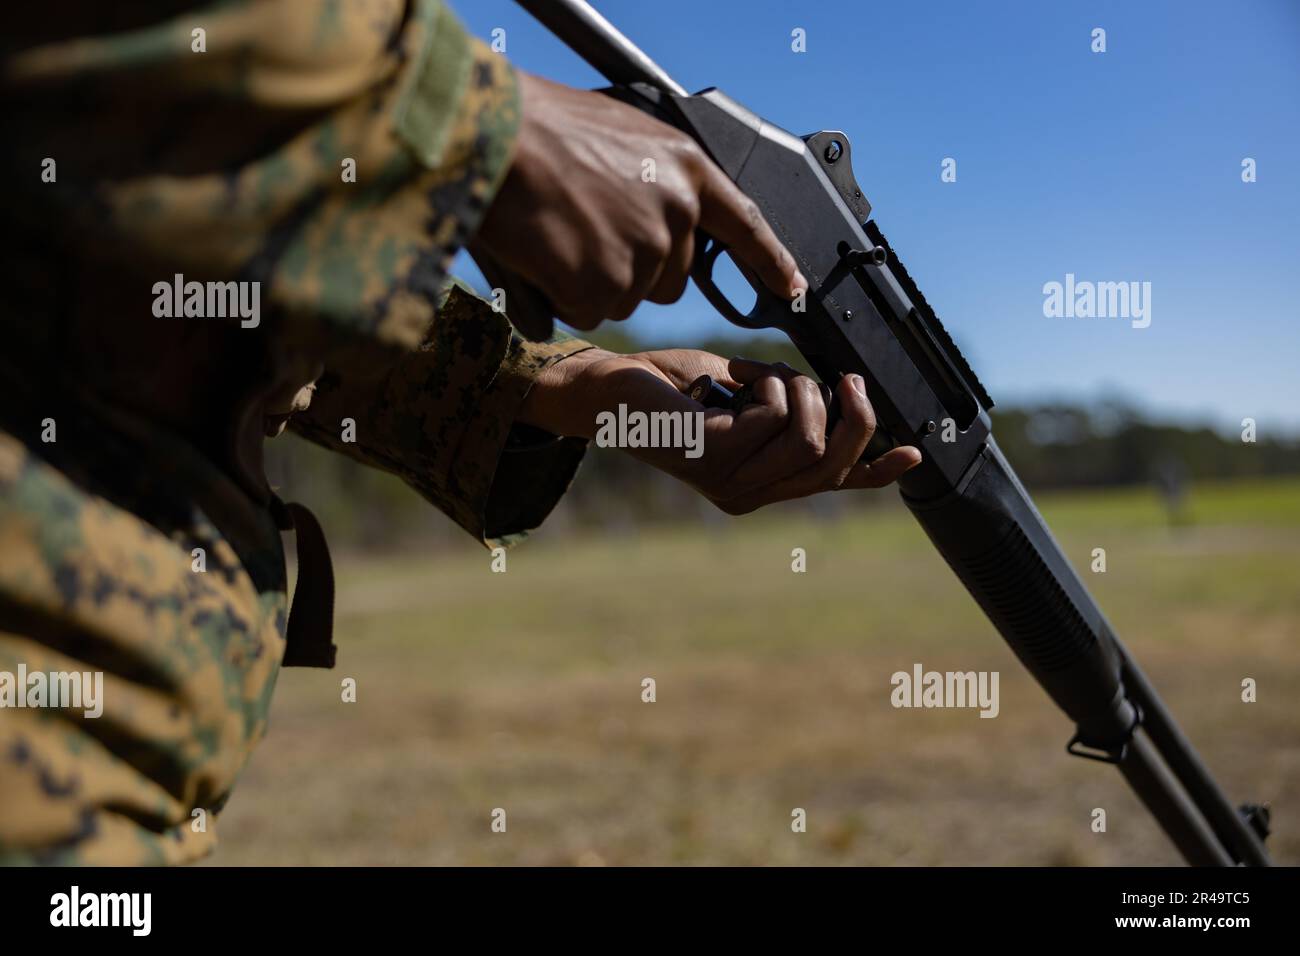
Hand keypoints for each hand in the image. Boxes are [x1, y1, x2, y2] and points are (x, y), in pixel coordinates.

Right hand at [472, 72, 805, 329]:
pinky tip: (541, 254)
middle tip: (580, 230)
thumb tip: (650, 224)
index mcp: (684, 167)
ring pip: (624, 297)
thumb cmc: (537, 128)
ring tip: (554, 233)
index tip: (790, 289)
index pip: (745, 225)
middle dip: (630, 269)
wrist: (493, 137)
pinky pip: (587, 310)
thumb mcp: (615, 134)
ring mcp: (644, 251)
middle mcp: (676, 211)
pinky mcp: (607, 283)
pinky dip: (561, 295)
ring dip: (590, 282)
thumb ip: (648, 181)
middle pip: (670, 278)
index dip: (770, 261)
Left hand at [518, 348, 921, 513]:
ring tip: (769, 376)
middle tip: (844, 377)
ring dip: (803, 392)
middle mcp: (748, 494)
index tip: (915, 453)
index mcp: (761, 482)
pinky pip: (775, 415)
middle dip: (851, 415)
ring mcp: (730, 483)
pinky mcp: (714, 460)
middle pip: (832, 464)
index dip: (876, 470)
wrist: (610, 387)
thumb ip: (789, 406)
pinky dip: (767, 383)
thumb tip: (838, 393)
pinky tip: (733, 383)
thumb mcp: (747, 393)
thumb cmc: (674, 387)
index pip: (830, 483)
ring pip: (809, 440)